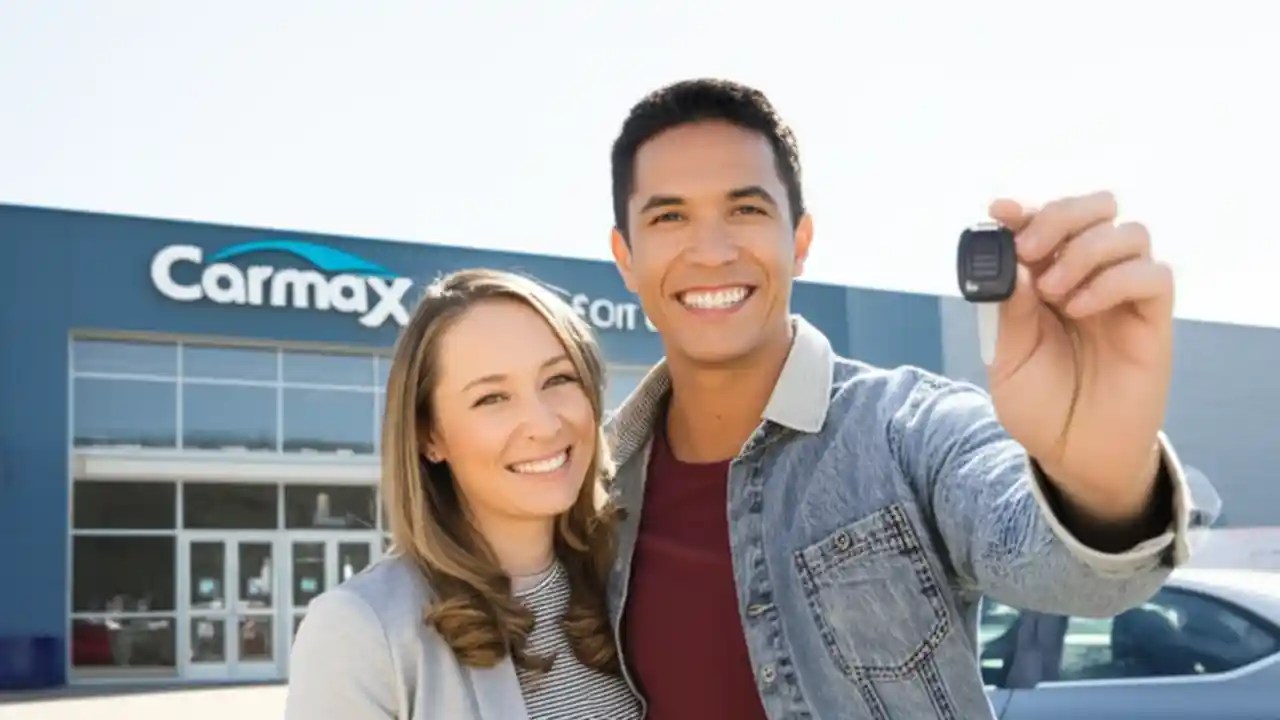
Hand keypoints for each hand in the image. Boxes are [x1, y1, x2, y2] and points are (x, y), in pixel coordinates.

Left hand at [985, 191, 1173, 521]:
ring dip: (1085, 249)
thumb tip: (1014, 265)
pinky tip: (1080, 308)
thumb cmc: (1039, 406)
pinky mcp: (1153, 320)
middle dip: (1060, 215)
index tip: (999, 211)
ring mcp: (1123, 295)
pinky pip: (1153, 275)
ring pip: (1129, 232)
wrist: (1073, 455)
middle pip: (1096, 208)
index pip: (1045, 222)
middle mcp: (1088, 276)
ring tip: (1054, 293)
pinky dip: (1114, 280)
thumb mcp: (1007, 359)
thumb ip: (1009, 312)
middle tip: (1031, 250)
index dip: (1024, 209)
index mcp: (1046, 278)